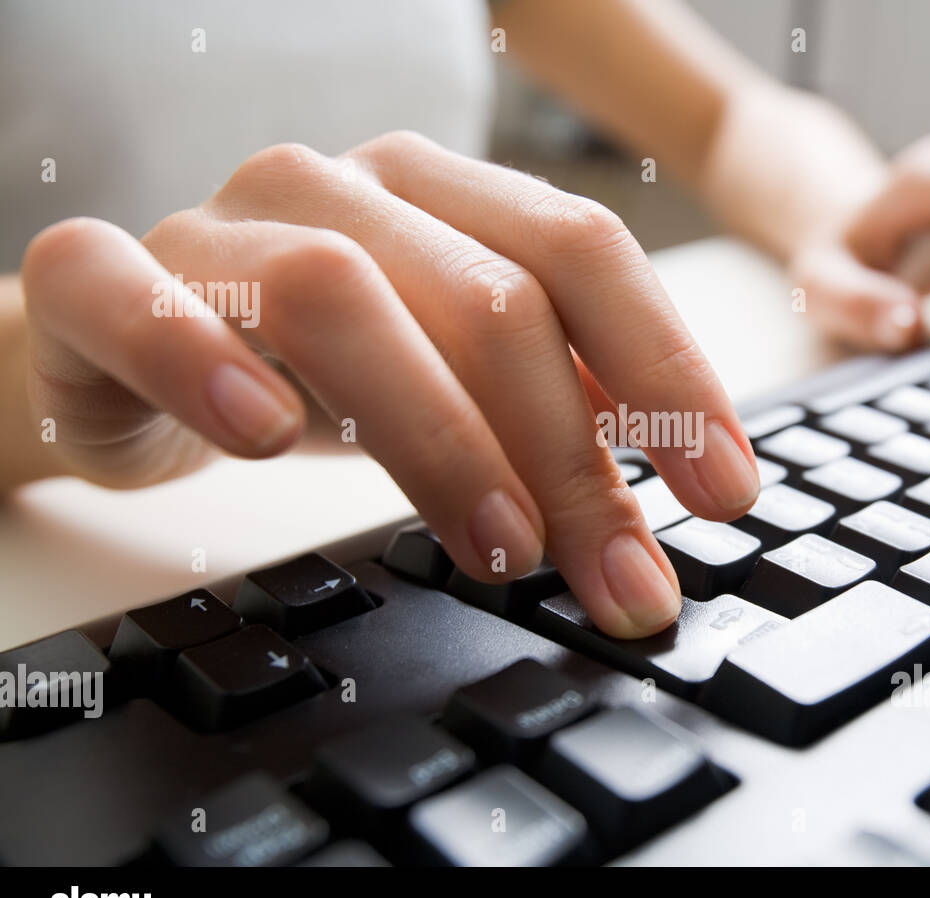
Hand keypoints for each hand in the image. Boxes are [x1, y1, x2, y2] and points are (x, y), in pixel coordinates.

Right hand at [19, 131, 760, 637]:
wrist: (125, 352)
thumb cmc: (311, 370)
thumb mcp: (453, 387)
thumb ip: (552, 406)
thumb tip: (677, 475)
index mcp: (441, 199)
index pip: (584, 252)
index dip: (668, 369)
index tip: (727, 490)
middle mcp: (341, 189)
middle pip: (487, 294)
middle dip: (572, 453)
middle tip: (619, 575)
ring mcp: (219, 227)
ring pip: (341, 293)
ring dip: (439, 435)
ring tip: (499, 550)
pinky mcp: (100, 280)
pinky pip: (140, 299)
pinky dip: (205, 362)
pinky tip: (264, 437)